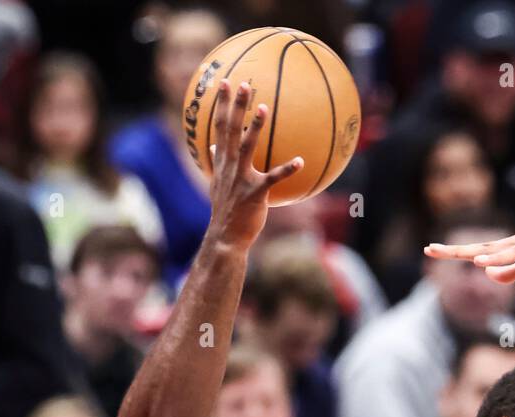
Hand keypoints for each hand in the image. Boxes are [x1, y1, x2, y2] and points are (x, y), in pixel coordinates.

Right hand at [206, 79, 304, 252]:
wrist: (227, 236)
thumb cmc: (226, 210)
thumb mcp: (216, 184)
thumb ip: (217, 163)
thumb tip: (213, 148)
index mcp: (222, 162)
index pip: (219, 126)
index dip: (221, 104)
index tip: (224, 82)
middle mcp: (229, 166)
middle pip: (231, 129)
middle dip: (235, 105)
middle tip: (243, 83)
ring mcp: (242, 178)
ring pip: (248, 147)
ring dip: (255, 127)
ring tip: (264, 108)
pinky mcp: (256, 193)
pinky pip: (274, 178)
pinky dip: (287, 169)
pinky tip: (300, 161)